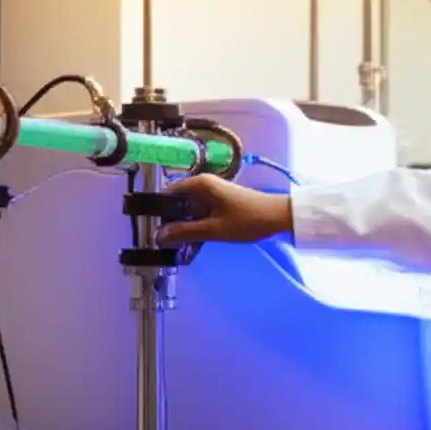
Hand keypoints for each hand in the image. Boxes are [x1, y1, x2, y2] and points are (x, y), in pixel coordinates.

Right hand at [157, 174, 292, 244]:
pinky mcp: (221, 202)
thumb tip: (160, 236)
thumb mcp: (214, 229)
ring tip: (178, 245)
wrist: (278, 217)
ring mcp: (213, 193)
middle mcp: (204, 184)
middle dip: (171, 221)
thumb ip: (185, 232)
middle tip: (164, 242)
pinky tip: (194, 240)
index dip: (158, 211)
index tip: (152, 229)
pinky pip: (201, 212)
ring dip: (184, 225)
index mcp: (199, 184)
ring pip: (189, 209)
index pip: (167, 194)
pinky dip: (197, 224)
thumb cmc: (247, 220)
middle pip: (178, 202)